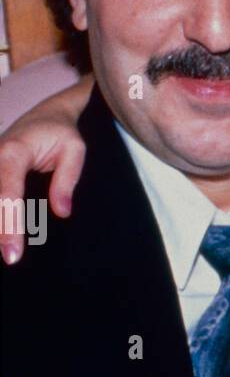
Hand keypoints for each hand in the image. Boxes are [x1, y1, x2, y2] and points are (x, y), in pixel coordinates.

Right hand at [0, 80, 89, 262]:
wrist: (48, 115)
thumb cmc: (63, 133)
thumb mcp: (75, 150)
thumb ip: (67, 179)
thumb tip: (61, 212)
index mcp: (13, 152)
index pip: (8, 194)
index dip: (9, 226)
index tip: (13, 253)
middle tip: (11, 261)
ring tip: (9, 254)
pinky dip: (1, 216)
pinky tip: (5, 236)